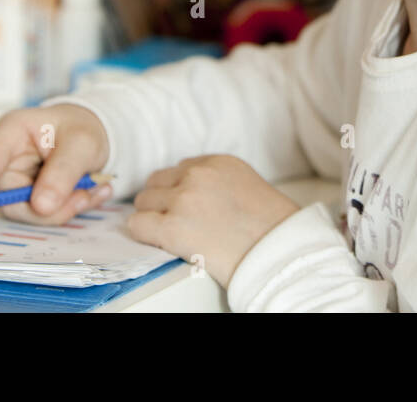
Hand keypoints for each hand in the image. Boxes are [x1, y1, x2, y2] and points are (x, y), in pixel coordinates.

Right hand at [0, 105, 112, 223]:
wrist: (94, 132)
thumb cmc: (81, 128)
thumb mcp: (83, 144)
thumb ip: (63, 173)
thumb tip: (39, 206)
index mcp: (12, 133)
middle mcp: (4, 158)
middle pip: (11, 199)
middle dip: (52, 205)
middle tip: (87, 192)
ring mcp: (12, 178)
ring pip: (27, 212)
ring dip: (64, 207)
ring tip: (93, 187)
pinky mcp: (23, 194)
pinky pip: (39, 213)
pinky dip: (67, 208)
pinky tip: (88, 191)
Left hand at [128, 155, 300, 289]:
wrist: (278, 253)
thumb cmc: (271, 227)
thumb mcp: (246, 184)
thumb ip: (217, 180)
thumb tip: (189, 191)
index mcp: (218, 162)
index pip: (180, 169)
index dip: (180, 190)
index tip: (188, 207)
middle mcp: (198, 175)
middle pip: (156, 182)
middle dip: (163, 201)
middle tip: (178, 221)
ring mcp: (183, 200)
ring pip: (143, 202)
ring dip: (152, 217)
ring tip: (173, 234)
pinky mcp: (172, 229)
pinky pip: (137, 225)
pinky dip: (144, 234)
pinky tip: (160, 243)